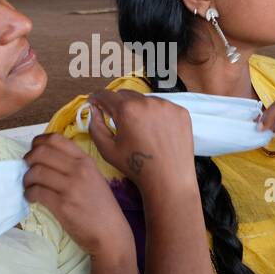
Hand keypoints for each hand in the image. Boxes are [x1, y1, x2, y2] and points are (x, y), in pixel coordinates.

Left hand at [23, 132, 134, 261]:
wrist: (110, 233)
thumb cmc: (101, 207)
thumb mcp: (93, 178)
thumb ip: (74, 166)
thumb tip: (47, 159)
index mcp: (86, 160)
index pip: (55, 139)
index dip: (38, 142)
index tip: (33, 151)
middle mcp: (78, 169)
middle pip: (41, 152)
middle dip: (28, 159)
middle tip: (26, 168)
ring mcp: (70, 186)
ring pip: (36, 171)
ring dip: (26, 179)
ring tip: (28, 186)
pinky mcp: (62, 204)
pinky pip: (36, 191)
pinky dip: (28, 193)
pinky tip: (31, 198)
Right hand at [80, 89, 197, 193]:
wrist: (168, 179)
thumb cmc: (135, 167)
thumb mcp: (107, 149)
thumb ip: (95, 126)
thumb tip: (93, 109)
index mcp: (127, 109)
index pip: (106, 94)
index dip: (97, 98)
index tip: (95, 102)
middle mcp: (147, 101)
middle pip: (126, 94)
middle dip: (118, 103)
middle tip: (118, 119)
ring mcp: (167, 105)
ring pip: (145, 99)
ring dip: (138, 108)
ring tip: (140, 128)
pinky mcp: (181, 112)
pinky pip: (163, 107)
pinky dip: (156, 114)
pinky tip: (156, 131)